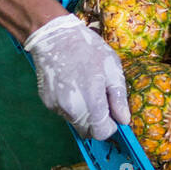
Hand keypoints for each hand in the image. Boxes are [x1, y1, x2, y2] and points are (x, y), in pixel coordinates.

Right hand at [23, 13, 130, 140]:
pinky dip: (71, 105)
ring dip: (84, 114)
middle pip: (87, 131)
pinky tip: (73, 85)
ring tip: (86, 88)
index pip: (102, 133)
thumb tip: (124, 119)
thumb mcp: (112, 68)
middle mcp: (72, 108)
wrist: (54, 36)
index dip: (110, 127)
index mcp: (91, 101)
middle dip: (97, 123)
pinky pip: (63, 112)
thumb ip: (118, 97)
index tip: (113, 116)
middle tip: (101, 102)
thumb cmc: (87, 49)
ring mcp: (57, 106)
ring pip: (75, 122)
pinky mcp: (47, 101)